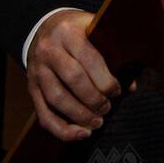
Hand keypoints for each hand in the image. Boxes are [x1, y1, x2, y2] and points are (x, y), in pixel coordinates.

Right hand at [26, 9, 130, 141]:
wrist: (43, 29)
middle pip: (73, 79)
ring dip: (80, 115)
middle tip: (107, 108)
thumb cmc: (77, 32)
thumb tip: (132, 86)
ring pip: (57, 98)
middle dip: (94, 99)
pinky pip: (44, 114)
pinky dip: (62, 129)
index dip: (105, 80)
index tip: (117, 91)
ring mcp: (37, 70)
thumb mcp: (93, 31)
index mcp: (68, 32)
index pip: (89, 59)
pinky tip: (80, 133)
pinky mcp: (31, 88)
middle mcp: (49, 49)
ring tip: (97, 122)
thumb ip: (113, 53)